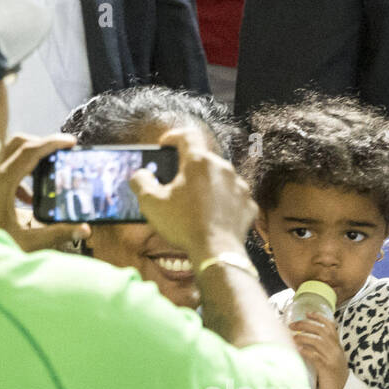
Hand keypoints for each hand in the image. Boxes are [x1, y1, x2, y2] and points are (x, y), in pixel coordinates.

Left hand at [0, 134, 90, 252]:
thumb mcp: (28, 242)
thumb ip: (57, 235)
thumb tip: (84, 229)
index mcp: (2, 182)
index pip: (30, 151)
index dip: (52, 143)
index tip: (70, 142)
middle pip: (19, 143)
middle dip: (43, 144)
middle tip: (62, 152)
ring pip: (11, 153)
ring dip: (32, 158)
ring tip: (49, 174)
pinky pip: (6, 170)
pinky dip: (22, 175)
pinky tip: (29, 198)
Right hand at [129, 126, 255, 262]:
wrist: (216, 252)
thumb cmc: (183, 226)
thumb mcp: (151, 204)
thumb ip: (141, 182)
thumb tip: (140, 174)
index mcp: (198, 162)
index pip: (186, 135)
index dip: (173, 136)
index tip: (165, 144)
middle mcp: (222, 167)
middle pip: (204, 160)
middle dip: (190, 168)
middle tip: (178, 183)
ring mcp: (239, 186)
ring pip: (220, 178)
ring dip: (208, 185)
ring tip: (196, 204)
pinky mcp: (248, 204)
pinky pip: (233, 197)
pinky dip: (223, 203)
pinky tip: (214, 216)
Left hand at [291, 311, 348, 388]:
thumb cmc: (333, 379)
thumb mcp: (330, 361)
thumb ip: (322, 351)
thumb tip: (304, 342)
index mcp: (337, 347)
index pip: (330, 326)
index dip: (319, 318)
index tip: (307, 313)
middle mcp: (336, 350)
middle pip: (321, 330)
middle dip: (305, 325)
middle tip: (292, 324)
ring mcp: (332, 359)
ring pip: (318, 341)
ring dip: (303, 337)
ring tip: (293, 337)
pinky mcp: (327, 369)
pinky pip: (316, 356)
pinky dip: (306, 351)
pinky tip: (298, 350)